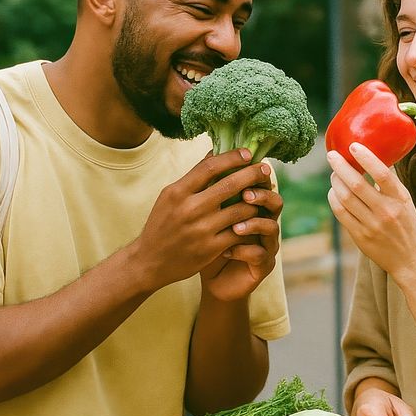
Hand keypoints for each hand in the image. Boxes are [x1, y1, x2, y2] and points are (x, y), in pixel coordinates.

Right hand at [132, 149, 274, 291]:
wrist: (150, 262)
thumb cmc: (162, 225)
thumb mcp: (169, 197)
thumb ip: (192, 178)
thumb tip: (215, 154)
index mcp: (177, 192)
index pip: (210, 167)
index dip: (232, 157)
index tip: (248, 153)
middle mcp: (189, 209)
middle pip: (230, 184)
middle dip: (252, 174)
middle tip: (265, 169)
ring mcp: (201, 230)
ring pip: (240, 209)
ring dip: (255, 201)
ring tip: (262, 196)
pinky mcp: (211, 248)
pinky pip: (239, 232)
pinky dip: (250, 224)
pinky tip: (255, 219)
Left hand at [200, 166, 282, 300]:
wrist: (208, 277)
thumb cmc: (205, 241)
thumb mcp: (205, 213)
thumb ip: (212, 188)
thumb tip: (209, 151)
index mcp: (253, 206)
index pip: (262, 185)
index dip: (254, 176)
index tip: (240, 173)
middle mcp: (264, 222)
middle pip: (275, 202)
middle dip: (261, 196)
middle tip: (245, 194)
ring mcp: (266, 244)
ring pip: (272, 228)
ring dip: (255, 224)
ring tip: (235, 226)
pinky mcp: (263, 265)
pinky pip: (260, 255)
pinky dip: (244, 251)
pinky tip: (226, 251)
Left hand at [326, 143, 415, 279]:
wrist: (411, 259)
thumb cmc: (407, 225)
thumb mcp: (406, 202)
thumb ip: (389, 184)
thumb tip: (370, 158)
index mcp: (400, 199)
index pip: (382, 174)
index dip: (366, 158)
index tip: (353, 146)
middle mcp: (386, 212)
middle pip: (356, 185)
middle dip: (340, 167)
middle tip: (332, 156)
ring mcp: (372, 225)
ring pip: (345, 198)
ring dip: (335, 182)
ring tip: (334, 174)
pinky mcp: (360, 237)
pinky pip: (340, 213)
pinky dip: (333, 199)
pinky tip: (333, 191)